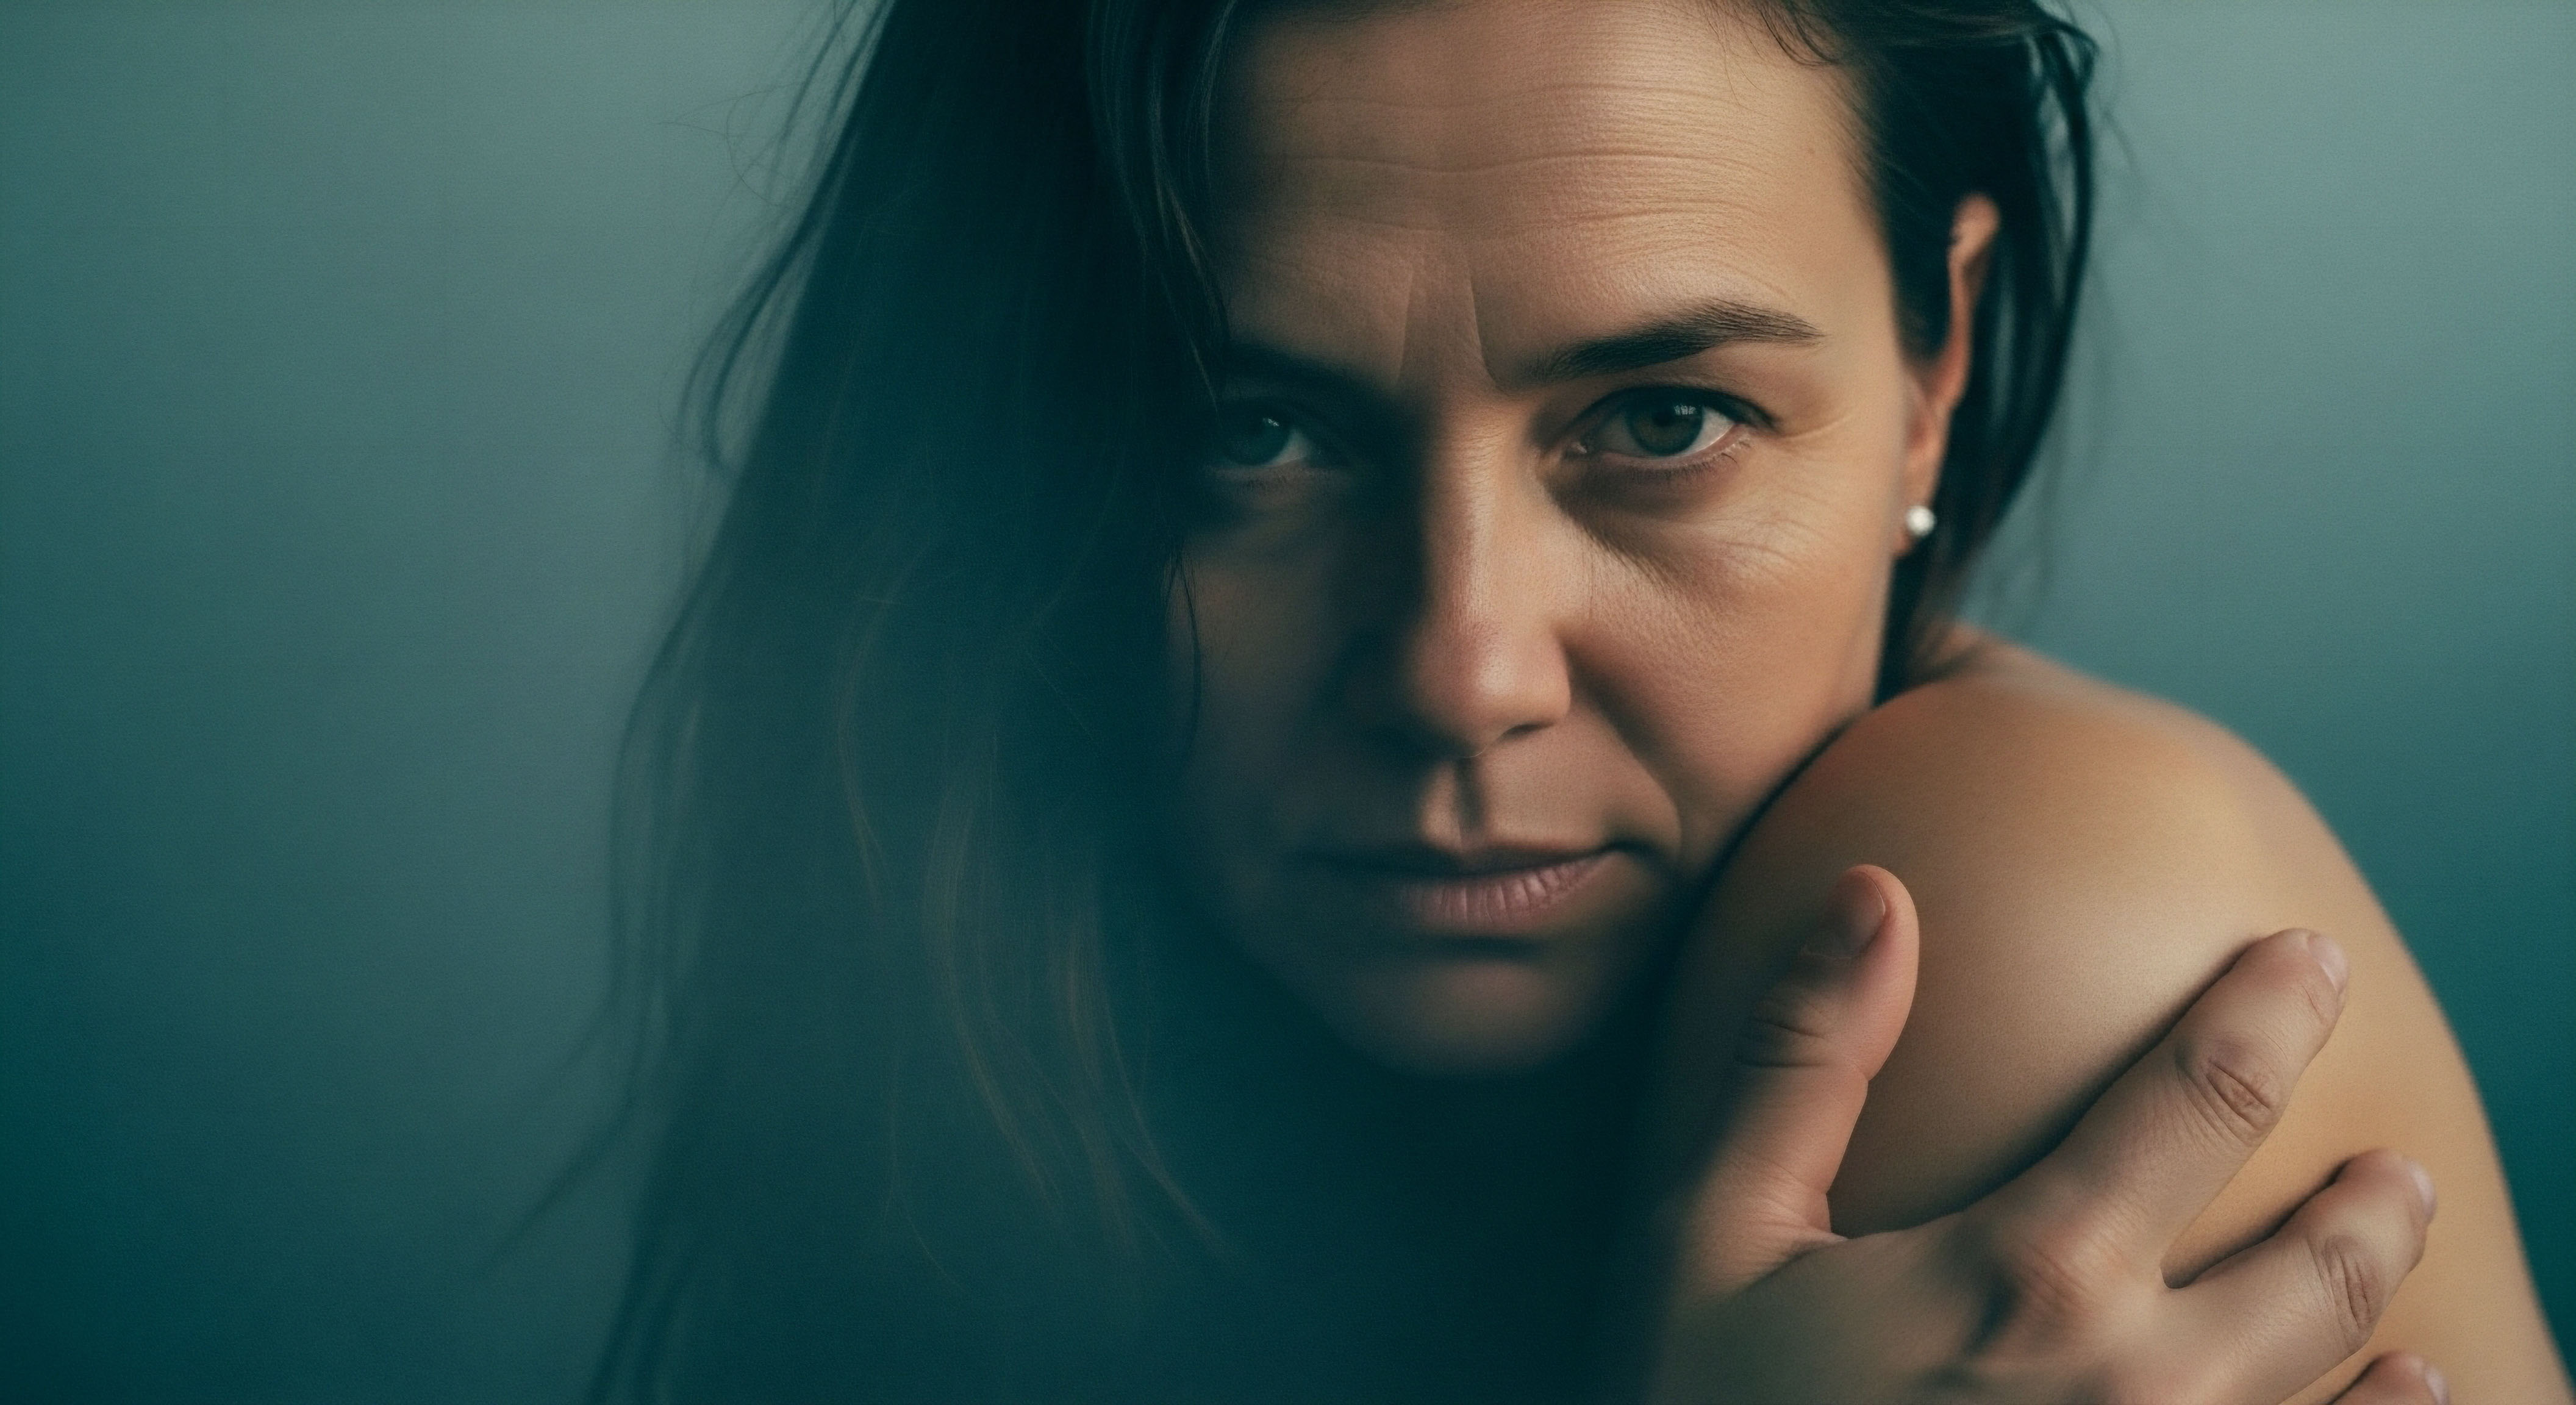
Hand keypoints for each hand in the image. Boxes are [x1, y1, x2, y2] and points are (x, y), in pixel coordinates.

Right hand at [1641, 866, 2443, 1404]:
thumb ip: (1801, 1066)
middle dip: (2375, 1196)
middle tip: (2393, 1162)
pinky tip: (2408, 1398)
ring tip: (2396, 1244)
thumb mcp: (1712, 1239)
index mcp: (2031, 1273)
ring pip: (2352, 1380)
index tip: (2311, 961)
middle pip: (2327, 1260)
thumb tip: (1874, 897)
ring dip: (2389, 1302)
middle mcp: (2140, 1380)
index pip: (2202, 1096)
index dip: (2271, 1009)